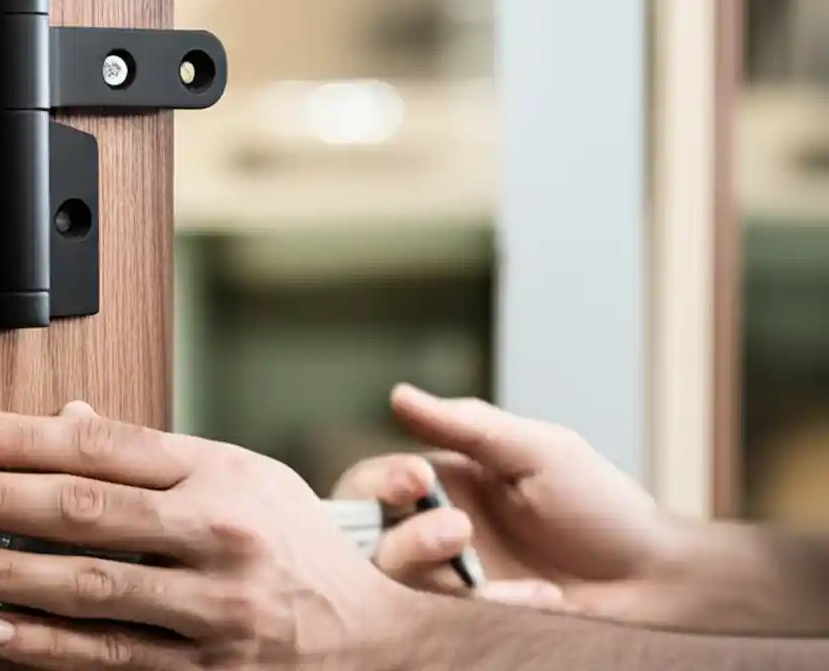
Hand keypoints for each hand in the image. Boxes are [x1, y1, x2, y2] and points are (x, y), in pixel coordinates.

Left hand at [0, 402, 409, 669]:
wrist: (373, 633)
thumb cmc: (298, 546)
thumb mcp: (244, 478)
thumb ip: (154, 456)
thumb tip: (71, 421)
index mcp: (223, 474)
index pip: (106, 445)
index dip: (25, 437)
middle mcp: (219, 535)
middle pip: (86, 510)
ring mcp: (212, 608)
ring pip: (90, 587)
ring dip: (3, 572)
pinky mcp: (204, 670)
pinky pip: (112, 657)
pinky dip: (47, 645)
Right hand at [333, 385, 686, 623]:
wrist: (653, 580)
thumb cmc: (600, 506)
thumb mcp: (537, 451)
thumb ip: (466, 425)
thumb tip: (398, 394)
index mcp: (438, 485)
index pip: (369, 484)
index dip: (376, 483)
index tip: (415, 480)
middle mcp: (431, 534)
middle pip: (366, 541)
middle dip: (400, 538)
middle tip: (455, 532)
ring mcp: (449, 584)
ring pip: (396, 585)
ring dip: (433, 571)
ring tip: (489, 565)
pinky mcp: (471, 624)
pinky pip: (450, 621)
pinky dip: (497, 605)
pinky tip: (543, 597)